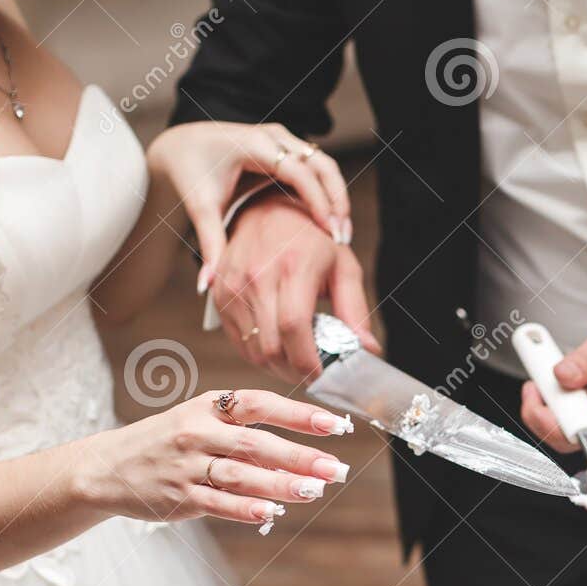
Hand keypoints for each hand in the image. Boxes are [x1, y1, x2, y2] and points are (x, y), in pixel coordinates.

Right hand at [71, 389, 352, 527]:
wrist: (107, 466)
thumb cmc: (167, 442)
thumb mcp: (200, 421)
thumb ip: (244, 434)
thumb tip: (300, 456)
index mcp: (208, 408)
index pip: (260, 405)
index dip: (298, 413)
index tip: (334, 424)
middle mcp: (198, 433)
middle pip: (256, 443)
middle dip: (300, 456)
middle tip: (335, 468)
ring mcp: (187, 466)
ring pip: (240, 475)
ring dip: (280, 483)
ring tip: (314, 490)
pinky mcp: (179, 497)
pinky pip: (217, 503)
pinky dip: (246, 508)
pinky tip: (272, 512)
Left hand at [145, 121, 347, 284]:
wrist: (184, 148)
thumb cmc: (192, 176)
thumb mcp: (201, 209)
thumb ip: (210, 246)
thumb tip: (209, 287)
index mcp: (252, 145)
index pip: (298, 171)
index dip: (317, 201)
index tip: (329, 231)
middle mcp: (273, 137)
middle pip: (321, 164)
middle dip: (337, 200)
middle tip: (343, 237)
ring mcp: (284, 140)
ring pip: (325, 166)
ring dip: (337, 198)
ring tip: (342, 234)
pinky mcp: (289, 150)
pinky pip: (317, 170)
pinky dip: (327, 194)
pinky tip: (330, 225)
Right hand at [213, 195, 380, 384]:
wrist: (266, 208)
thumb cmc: (311, 238)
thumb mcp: (342, 266)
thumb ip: (355, 310)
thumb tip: (368, 350)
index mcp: (294, 267)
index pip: (296, 328)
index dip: (309, 362)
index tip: (324, 376)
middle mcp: (258, 276)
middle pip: (272, 347)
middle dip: (295, 372)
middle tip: (313, 374)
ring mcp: (233, 285)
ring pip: (253, 349)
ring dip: (277, 366)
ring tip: (297, 361)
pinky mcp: (217, 293)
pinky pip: (237, 340)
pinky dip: (258, 352)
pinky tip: (277, 347)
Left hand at [520, 310, 586, 452]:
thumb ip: (584, 359)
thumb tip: (560, 377)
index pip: (582, 430)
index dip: (552, 418)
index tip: (539, 391)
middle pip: (570, 439)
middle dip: (541, 414)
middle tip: (535, 384)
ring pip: (570, 436)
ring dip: (549, 412)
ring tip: (546, 382)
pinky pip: (578, 428)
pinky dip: (561, 410)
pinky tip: (560, 390)